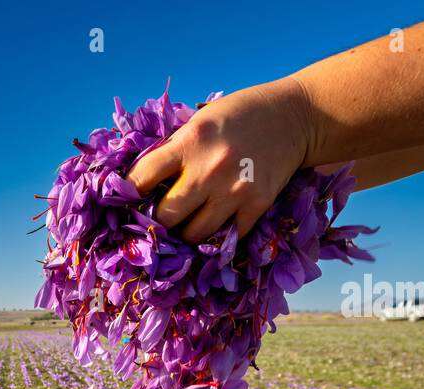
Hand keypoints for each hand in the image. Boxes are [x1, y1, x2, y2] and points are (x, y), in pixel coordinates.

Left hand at [126, 78, 314, 243]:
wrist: (295, 116)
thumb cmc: (239, 116)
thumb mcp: (200, 122)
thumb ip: (174, 151)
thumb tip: (137, 186)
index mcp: (190, 142)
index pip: (141, 178)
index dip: (129, 192)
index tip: (129, 198)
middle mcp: (209, 169)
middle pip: (166, 217)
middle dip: (160, 218)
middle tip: (164, 214)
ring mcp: (235, 190)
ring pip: (194, 234)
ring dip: (188, 231)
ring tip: (191, 219)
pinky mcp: (257, 205)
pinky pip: (227, 237)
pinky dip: (220, 233)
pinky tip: (219, 220)